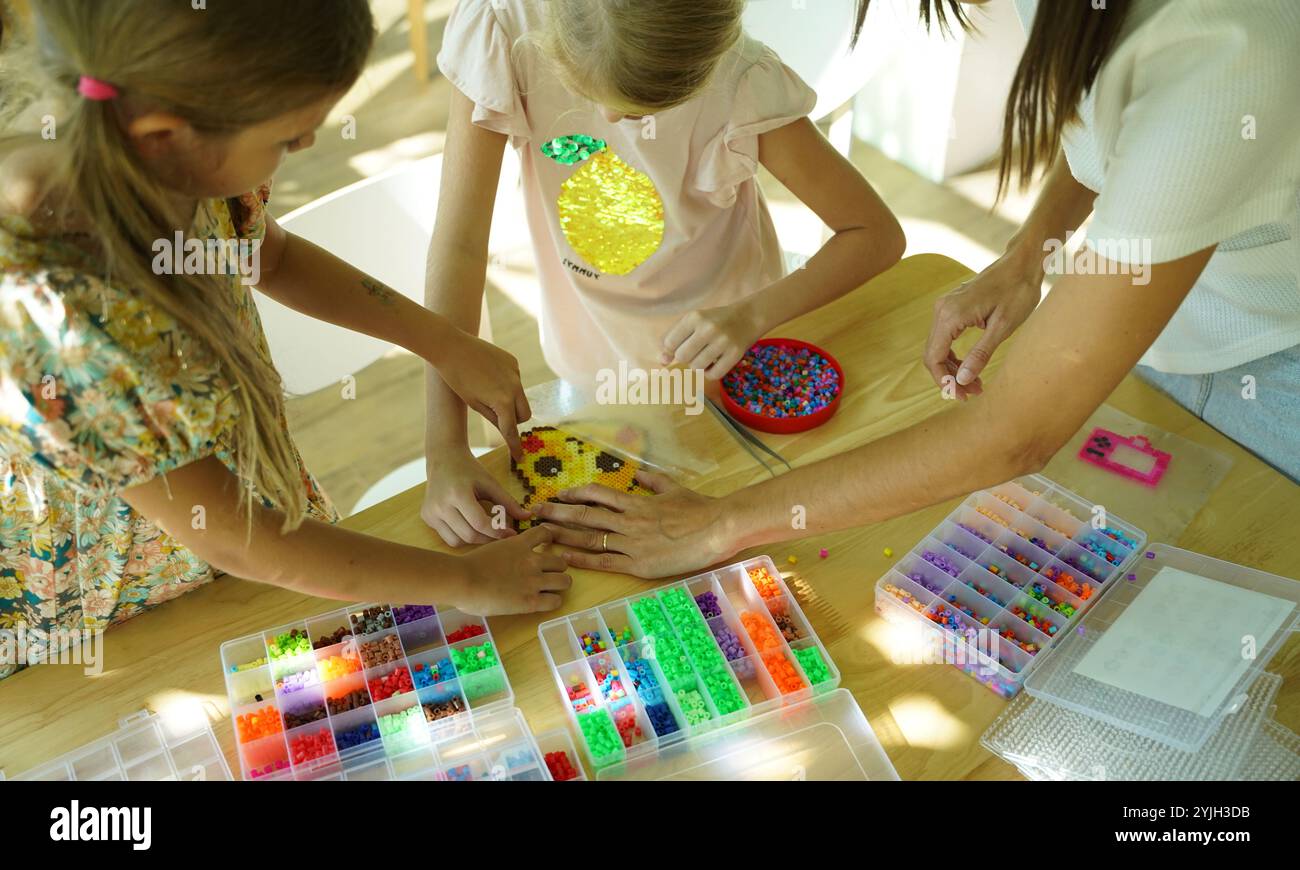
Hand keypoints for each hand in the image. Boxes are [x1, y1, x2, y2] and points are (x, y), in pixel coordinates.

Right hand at [422, 447, 530, 546]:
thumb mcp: (490, 483)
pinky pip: (447, 537)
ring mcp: (431, 512)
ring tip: (486, 531)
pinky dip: (461, 536)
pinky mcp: (426, 517)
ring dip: (474, 540)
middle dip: (489, 539)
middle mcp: (440, 505)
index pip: (479, 523)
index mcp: (457, 493)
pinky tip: (469, 526)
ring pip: (456, 541)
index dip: (498, 532)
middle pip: (469, 535)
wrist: (443, 458)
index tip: (511, 534)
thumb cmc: (469, 469)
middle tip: (501, 535)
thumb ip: (508, 501)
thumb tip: (528, 516)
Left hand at [436, 329, 530, 457]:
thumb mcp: (474, 404)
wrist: (451, 347)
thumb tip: (506, 428)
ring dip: (511, 402)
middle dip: (515, 421)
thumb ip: (494, 418)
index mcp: (502, 402)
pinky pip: (516, 380)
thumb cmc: (457, 379)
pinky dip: (508, 385)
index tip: (519, 457)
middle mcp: (514, 387)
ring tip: (488, 393)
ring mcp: (516, 373)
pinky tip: (490, 377)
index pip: (512, 430)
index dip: (515, 446)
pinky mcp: (513, 362)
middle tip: (500, 419)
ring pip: (521, 397)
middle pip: (524, 415)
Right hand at [451, 525, 571, 614]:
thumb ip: (504, 551)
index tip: (545, 546)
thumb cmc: (467, 566)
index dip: (549, 539)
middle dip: (556, 568)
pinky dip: (553, 601)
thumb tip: (506, 559)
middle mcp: (531, 560)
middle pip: (560, 562)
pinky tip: (544, 602)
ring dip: (558, 584)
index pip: (545, 533)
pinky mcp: (531, 601)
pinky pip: (556, 601)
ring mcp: (534, 581)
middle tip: (547, 575)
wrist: (463, 580)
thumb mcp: (491, 549)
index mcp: (519, 544)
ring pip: (565, 580)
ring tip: (550, 590)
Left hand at [532, 469, 734, 577]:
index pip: (597, 494)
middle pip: (585, 515)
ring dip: (562, 536)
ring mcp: (630, 544)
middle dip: (557, 513)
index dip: (575, 493)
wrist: (716, 529)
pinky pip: (602, 562)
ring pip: (588, 539)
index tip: (559, 494)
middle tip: (535, 512)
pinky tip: (564, 559)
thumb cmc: (699, 509)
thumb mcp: (674, 488)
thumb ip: (653, 480)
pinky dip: (581, 560)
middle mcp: (627, 521)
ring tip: (541, 535)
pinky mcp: (637, 565)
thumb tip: (637, 472)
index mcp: (635, 502)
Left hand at [661, 301, 763, 380]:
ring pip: (696, 367)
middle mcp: (708, 328)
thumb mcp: (693, 322)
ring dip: (698, 365)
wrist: (748, 317)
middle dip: (686, 357)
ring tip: (706, 355)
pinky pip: (712, 375)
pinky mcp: (735, 355)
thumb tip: (662, 362)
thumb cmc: (715, 321)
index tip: (681, 346)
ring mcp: (723, 342)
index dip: (672, 349)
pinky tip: (715, 363)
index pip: (669, 343)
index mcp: (694, 317)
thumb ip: (674, 338)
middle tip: (696, 350)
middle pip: (682, 357)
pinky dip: (710, 373)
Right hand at [924, 246, 1044, 400]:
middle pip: (933, 354)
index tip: (961, 396)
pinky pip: (945, 337)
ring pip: (938, 347)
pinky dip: (954, 355)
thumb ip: (980, 354)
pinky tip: (969, 365)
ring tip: (974, 384)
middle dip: (949, 377)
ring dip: (952, 368)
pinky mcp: (952, 307)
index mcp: (951, 315)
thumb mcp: (1003, 327)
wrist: (1022, 263)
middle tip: (971, 393)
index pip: (934, 357)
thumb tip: (963, 379)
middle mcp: (942, 310)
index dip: (944, 381)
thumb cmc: (1018, 290)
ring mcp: (945, 307)